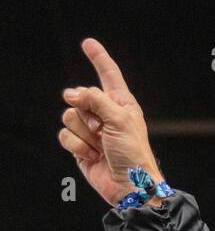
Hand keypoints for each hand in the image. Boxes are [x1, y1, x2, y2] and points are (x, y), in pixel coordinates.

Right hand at [57, 37, 160, 206]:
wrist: (130, 187)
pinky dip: (77, 146)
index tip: (88, 43)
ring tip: (100, 145)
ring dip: (84, 132)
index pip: (108, 75)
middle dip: (86, 110)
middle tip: (101, 128)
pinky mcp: (80, 147)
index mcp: (121, 103)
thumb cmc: (133, 153)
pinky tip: (92, 156)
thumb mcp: (119, 118)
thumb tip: (70, 94)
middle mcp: (105, 114)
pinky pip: (65, 135)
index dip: (98, 58)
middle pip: (79, 95)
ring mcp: (91, 130)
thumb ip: (94, 98)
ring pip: (69, 115)